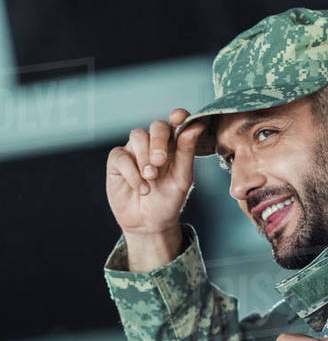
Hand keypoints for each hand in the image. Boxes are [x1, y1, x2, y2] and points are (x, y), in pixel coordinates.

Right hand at [106, 108, 205, 236]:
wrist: (149, 224)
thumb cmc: (168, 201)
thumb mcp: (182, 180)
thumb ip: (187, 153)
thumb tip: (195, 126)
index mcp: (174, 146)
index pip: (177, 123)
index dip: (178, 116)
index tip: (179, 118)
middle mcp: (154, 144)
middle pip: (156, 126)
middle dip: (159, 141)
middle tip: (160, 161)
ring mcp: (135, 150)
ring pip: (137, 136)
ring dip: (145, 157)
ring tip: (150, 178)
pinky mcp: (118, 161)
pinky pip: (121, 156)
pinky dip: (132, 172)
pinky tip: (141, 188)